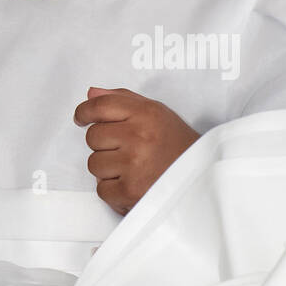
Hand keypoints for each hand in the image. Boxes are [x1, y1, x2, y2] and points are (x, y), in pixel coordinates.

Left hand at [73, 86, 198, 214]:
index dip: (84, 111)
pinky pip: (102, 189)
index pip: (100, 106)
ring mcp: (134, 165)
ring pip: (94, 164)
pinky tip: (133, 185)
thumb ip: (122, 99)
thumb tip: (90, 93)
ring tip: (133, 169)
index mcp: (146, 113)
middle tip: (126, 151)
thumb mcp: (157, 113)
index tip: (81, 118)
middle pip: (93, 137)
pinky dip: (114, 192)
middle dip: (104, 145)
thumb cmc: (178, 146)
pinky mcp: (131, 191)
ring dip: (108, 170)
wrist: (204, 181)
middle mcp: (139, 136)